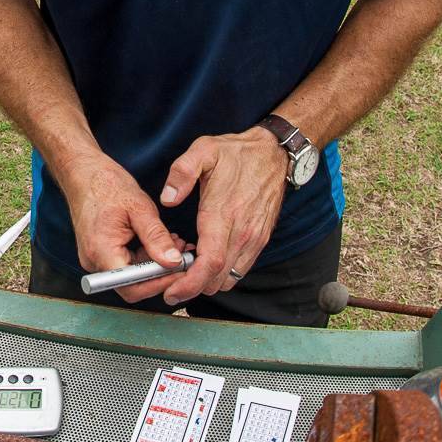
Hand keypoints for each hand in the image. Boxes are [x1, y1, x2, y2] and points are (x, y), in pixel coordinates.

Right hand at [65, 156, 188, 303]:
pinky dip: (146, 257)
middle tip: (183, 256)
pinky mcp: (101, 254)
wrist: (84, 173)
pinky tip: (160, 241)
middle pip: (133, 285)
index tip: (181, 271)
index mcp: (101, 251)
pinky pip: (127, 265)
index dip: (159, 283)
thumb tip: (173, 262)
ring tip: (175, 243)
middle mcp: (94, 261)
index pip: (132, 286)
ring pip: (132, 276)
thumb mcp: (139, 208)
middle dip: (161, 273)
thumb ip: (156, 237)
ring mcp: (96, 259)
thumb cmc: (107, 185)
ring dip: (156, 264)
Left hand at [157, 130, 289, 303]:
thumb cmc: (236, 153)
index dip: (189, 283)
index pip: (209, 263)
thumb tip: (167, 199)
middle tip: (170, 282)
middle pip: (217, 279)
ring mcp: (254, 239)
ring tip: (186, 270)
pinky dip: (221, 274)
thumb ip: (181, 173)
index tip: (171, 291)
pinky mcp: (260, 240)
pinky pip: (240, 269)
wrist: (274, 154)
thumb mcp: (203, 150)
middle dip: (191, 288)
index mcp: (223, 214)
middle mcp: (242, 232)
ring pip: (229, 279)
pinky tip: (206, 260)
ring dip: (207, 282)